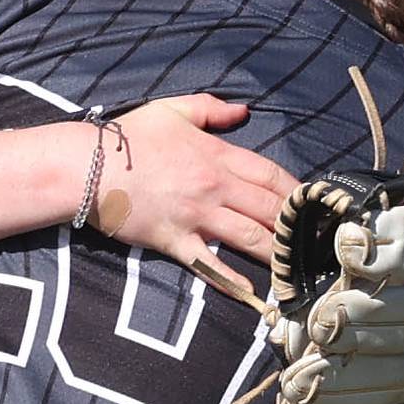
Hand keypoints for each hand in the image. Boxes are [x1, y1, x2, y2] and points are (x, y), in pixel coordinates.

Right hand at [97, 94, 297, 290]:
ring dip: (278, 252)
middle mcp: (213, 187)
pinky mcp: (174, 241)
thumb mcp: (171, 110)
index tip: (313, 204)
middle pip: (268, 208)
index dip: (296, 191)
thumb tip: (243, 111)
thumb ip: (211, 109)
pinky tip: (253, 293)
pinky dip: (232, 280)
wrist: (85, 168)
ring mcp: (195, 216)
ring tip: (298, 267)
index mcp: (216, 155)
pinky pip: (209, 264)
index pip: (270, 174)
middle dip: (297, 225)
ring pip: (249, 238)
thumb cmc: (127, 139)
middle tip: (317, 241)